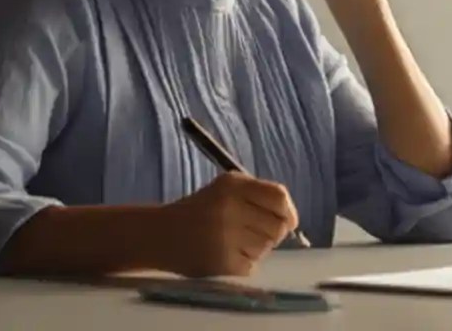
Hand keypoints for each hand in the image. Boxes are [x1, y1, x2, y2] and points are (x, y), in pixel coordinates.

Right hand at [155, 172, 298, 276]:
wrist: (159, 235)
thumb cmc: (200, 210)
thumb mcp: (225, 188)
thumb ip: (259, 195)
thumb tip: (291, 219)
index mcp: (233, 185)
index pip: (279, 197)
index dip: (289, 211)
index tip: (289, 221)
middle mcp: (230, 208)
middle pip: (278, 226)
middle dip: (271, 232)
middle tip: (253, 232)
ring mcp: (225, 236)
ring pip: (266, 247)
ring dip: (257, 248)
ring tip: (234, 242)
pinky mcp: (221, 261)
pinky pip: (251, 265)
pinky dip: (243, 263)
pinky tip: (226, 254)